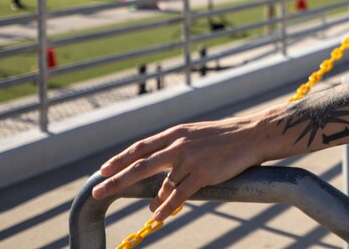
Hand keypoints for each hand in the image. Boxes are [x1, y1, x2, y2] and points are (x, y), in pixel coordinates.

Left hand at [91, 111, 276, 220]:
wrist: (251, 135)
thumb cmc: (224, 137)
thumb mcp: (196, 134)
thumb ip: (176, 146)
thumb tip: (157, 163)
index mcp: (176, 133)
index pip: (141, 148)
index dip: (120, 159)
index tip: (103, 170)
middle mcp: (179, 145)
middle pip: (140, 165)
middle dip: (116, 180)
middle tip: (97, 191)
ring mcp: (190, 160)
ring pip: (162, 185)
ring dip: (153, 200)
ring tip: (149, 210)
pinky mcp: (203, 174)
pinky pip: (178, 196)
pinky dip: (166, 208)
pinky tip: (158, 216)